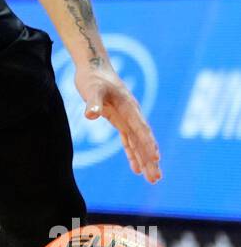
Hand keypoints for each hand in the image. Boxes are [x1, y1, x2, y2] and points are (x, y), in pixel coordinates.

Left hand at [75, 61, 160, 182]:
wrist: (94, 66)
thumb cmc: (93, 77)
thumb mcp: (91, 89)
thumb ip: (93, 102)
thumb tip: (91, 115)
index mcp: (129, 107)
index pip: (141, 129)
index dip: (148, 144)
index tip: (155, 158)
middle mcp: (132, 114)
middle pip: (143, 140)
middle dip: (150, 159)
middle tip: (157, 179)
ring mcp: (127, 118)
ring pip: (138, 143)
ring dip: (145, 160)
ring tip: (153, 179)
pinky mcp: (119, 120)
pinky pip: (129, 140)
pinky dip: (133, 154)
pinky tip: (136, 169)